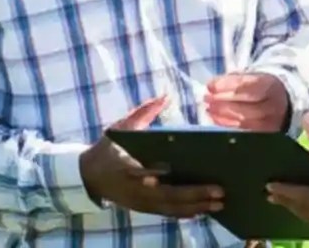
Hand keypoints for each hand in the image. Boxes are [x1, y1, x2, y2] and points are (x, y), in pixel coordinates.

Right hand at [81, 95, 223, 216]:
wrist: (88, 177)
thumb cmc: (108, 149)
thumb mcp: (120, 128)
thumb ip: (142, 113)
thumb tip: (164, 96)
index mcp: (124, 167)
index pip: (137, 172)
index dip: (151, 173)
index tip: (168, 170)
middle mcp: (134, 189)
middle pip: (165, 194)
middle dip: (193, 194)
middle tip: (219, 190)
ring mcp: (140, 201)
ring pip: (170, 208)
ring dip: (196, 207)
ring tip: (220, 203)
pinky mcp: (144, 208)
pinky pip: (168, 213)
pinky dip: (187, 213)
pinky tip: (206, 210)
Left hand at [203, 72, 289, 131]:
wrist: (282, 101)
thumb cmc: (260, 87)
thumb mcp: (251, 77)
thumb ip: (232, 80)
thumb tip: (212, 86)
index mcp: (269, 84)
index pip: (246, 85)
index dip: (226, 85)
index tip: (210, 86)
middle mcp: (272, 103)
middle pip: (246, 104)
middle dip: (223, 101)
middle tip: (207, 98)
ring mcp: (270, 120)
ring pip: (244, 119)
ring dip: (223, 114)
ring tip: (209, 109)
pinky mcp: (265, 132)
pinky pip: (243, 130)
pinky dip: (227, 124)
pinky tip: (215, 118)